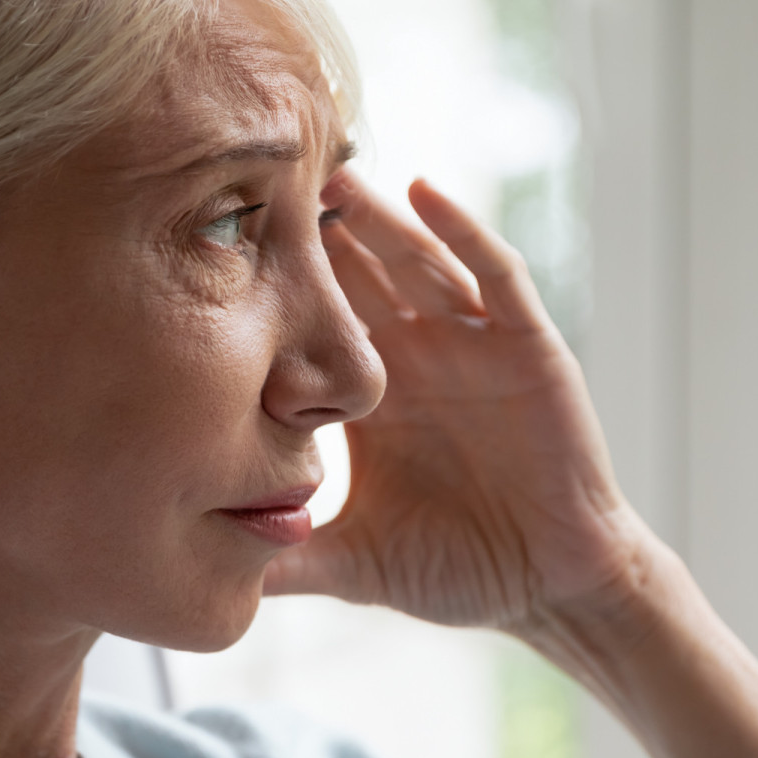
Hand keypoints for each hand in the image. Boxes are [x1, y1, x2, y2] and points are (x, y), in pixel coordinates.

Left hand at [265, 173, 757, 757]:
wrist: (551, 586)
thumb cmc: (458, 571)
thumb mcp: (355, 562)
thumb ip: (288, 562)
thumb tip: (207, 581)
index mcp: (368, 400)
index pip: (312, 327)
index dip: (272, 288)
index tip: (210, 249)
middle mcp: (416, 359)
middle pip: (358, 276)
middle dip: (316, 233)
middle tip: (259, 181)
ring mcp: (472, 346)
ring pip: (417, 262)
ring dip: (378, 218)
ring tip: (332, 171)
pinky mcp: (527, 348)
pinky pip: (495, 276)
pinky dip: (463, 231)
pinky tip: (424, 190)